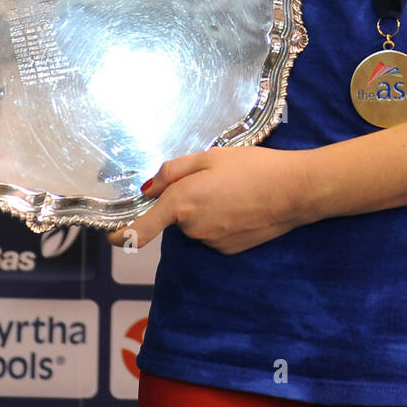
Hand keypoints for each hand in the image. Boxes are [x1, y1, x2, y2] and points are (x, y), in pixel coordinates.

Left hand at [105, 145, 312, 255]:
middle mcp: (193, 228)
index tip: (112, 237)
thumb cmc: (253, 167)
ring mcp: (212, 242)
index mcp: (183, 203)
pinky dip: (223, 220)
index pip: (144, 227)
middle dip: (187, 201)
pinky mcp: (230, 250)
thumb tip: (149, 188)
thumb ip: (174, 171)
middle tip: (215, 178)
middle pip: (177, 216)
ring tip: (236, 189)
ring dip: (206, 209)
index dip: (124, 234)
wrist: (294, 191)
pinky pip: (215, 234)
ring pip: (197, 225)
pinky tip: (244, 204)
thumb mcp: (210, 157)